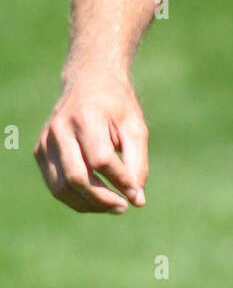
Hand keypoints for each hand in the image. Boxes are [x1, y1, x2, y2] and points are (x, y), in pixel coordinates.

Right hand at [34, 71, 148, 213]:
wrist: (90, 80)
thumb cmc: (117, 105)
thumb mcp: (135, 127)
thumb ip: (137, 163)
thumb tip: (137, 200)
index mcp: (86, 116)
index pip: (101, 160)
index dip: (120, 180)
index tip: (136, 193)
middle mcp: (60, 128)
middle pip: (77, 177)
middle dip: (102, 199)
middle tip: (124, 206)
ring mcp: (45, 140)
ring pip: (61, 188)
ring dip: (88, 204)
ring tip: (113, 206)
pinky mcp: (40, 151)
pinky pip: (55, 185)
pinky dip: (75, 198)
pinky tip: (96, 198)